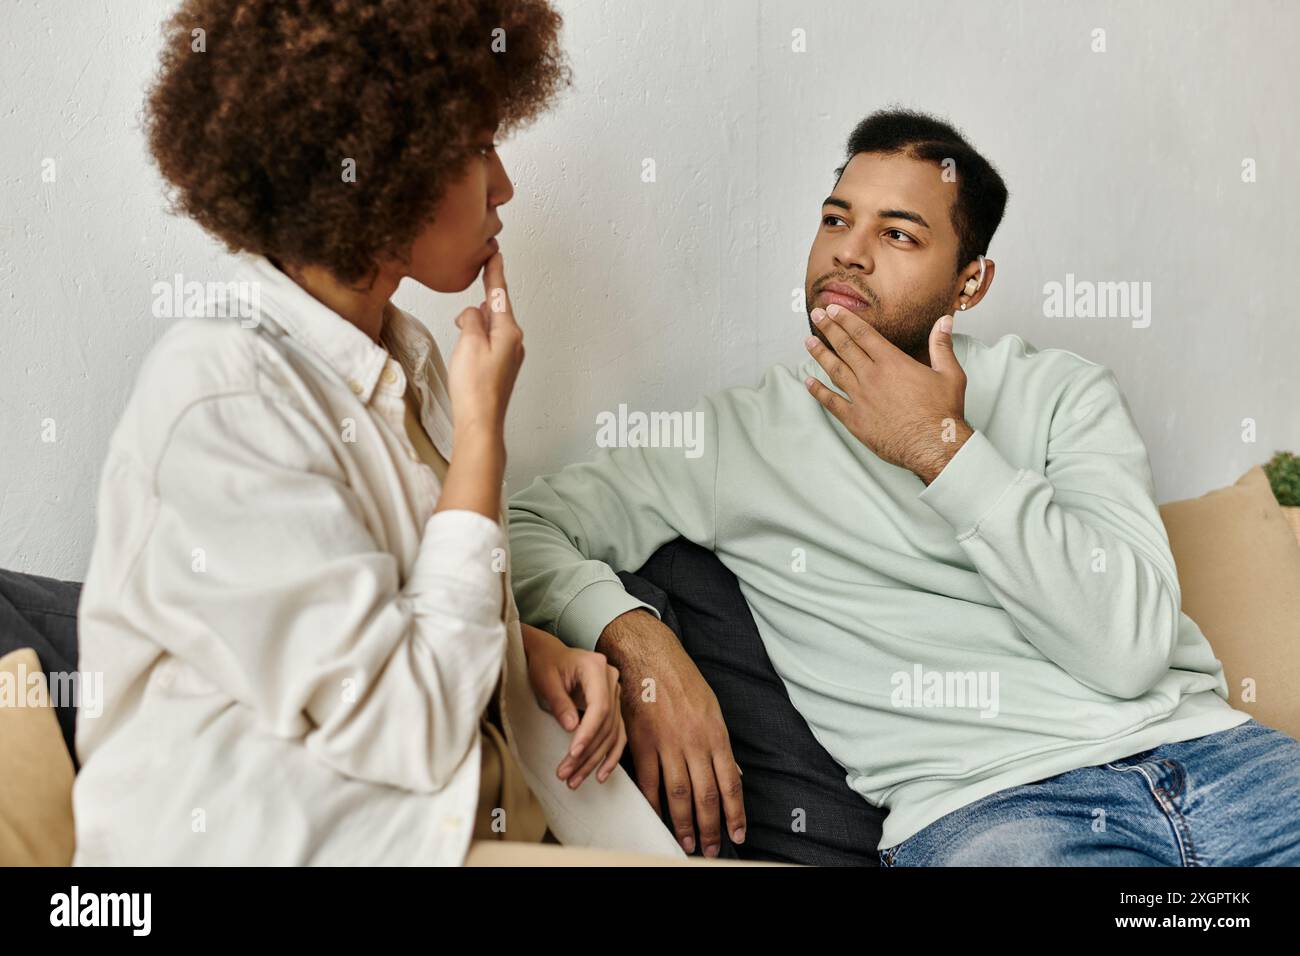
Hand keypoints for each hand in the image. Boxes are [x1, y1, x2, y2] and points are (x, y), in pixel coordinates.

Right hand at [446, 251, 523, 438]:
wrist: (480, 422)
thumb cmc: (475, 386)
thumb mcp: (469, 341)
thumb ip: (471, 318)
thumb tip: (473, 312)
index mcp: (508, 331)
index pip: (499, 293)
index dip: (494, 272)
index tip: (495, 253)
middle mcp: (513, 341)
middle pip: (496, 309)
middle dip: (483, 297)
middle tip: (483, 273)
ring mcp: (509, 356)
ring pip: (491, 327)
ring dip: (477, 320)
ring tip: (466, 317)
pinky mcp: (500, 368)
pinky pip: (488, 342)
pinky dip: (477, 336)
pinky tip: (468, 342)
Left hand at [520, 622, 626, 788]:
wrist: (550, 654)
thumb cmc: (545, 663)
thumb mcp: (545, 679)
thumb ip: (559, 702)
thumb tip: (571, 728)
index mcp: (596, 668)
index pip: (600, 707)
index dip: (588, 733)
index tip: (572, 754)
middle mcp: (611, 679)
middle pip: (606, 724)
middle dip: (587, 753)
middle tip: (566, 775)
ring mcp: (615, 693)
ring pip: (612, 733)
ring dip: (595, 760)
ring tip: (574, 781)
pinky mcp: (613, 706)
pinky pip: (617, 734)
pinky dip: (610, 755)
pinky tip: (600, 775)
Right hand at [597, 609, 745, 857]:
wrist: (649, 657)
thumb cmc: (682, 681)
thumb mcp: (712, 708)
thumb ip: (720, 743)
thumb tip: (732, 773)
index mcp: (715, 734)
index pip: (731, 783)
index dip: (735, 813)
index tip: (738, 833)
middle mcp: (694, 742)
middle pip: (705, 795)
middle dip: (711, 827)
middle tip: (711, 848)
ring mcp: (666, 744)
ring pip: (678, 794)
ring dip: (684, 823)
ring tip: (688, 842)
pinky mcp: (641, 742)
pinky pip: (648, 781)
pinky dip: (653, 803)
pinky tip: (658, 818)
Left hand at [804, 304, 972, 484]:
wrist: (933, 445)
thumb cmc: (943, 412)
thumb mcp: (950, 374)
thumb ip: (942, 346)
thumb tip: (944, 321)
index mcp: (892, 362)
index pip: (863, 333)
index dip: (845, 319)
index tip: (832, 309)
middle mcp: (871, 376)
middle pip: (844, 347)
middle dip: (828, 329)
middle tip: (815, 316)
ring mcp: (860, 398)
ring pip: (834, 370)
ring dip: (820, 355)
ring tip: (808, 342)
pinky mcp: (855, 419)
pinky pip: (831, 402)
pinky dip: (818, 391)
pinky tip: (808, 381)